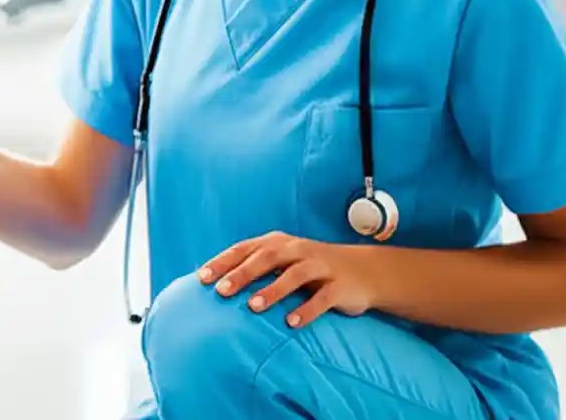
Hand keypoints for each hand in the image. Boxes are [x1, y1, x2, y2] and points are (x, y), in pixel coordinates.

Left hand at [198, 231, 376, 328]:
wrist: (364, 271)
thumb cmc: (311, 268)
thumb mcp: (283, 262)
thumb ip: (254, 269)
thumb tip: (216, 286)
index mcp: (278, 243)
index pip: (245, 249)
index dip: (223, 262)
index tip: (202, 279)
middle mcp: (297, 251)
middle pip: (267, 258)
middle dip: (243, 274)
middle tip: (222, 291)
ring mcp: (320, 266)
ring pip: (295, 275)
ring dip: (273, 290)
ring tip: (254, 307)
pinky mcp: (339, 286)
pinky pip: (322, 297)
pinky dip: (307, 310)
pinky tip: (292, 323)